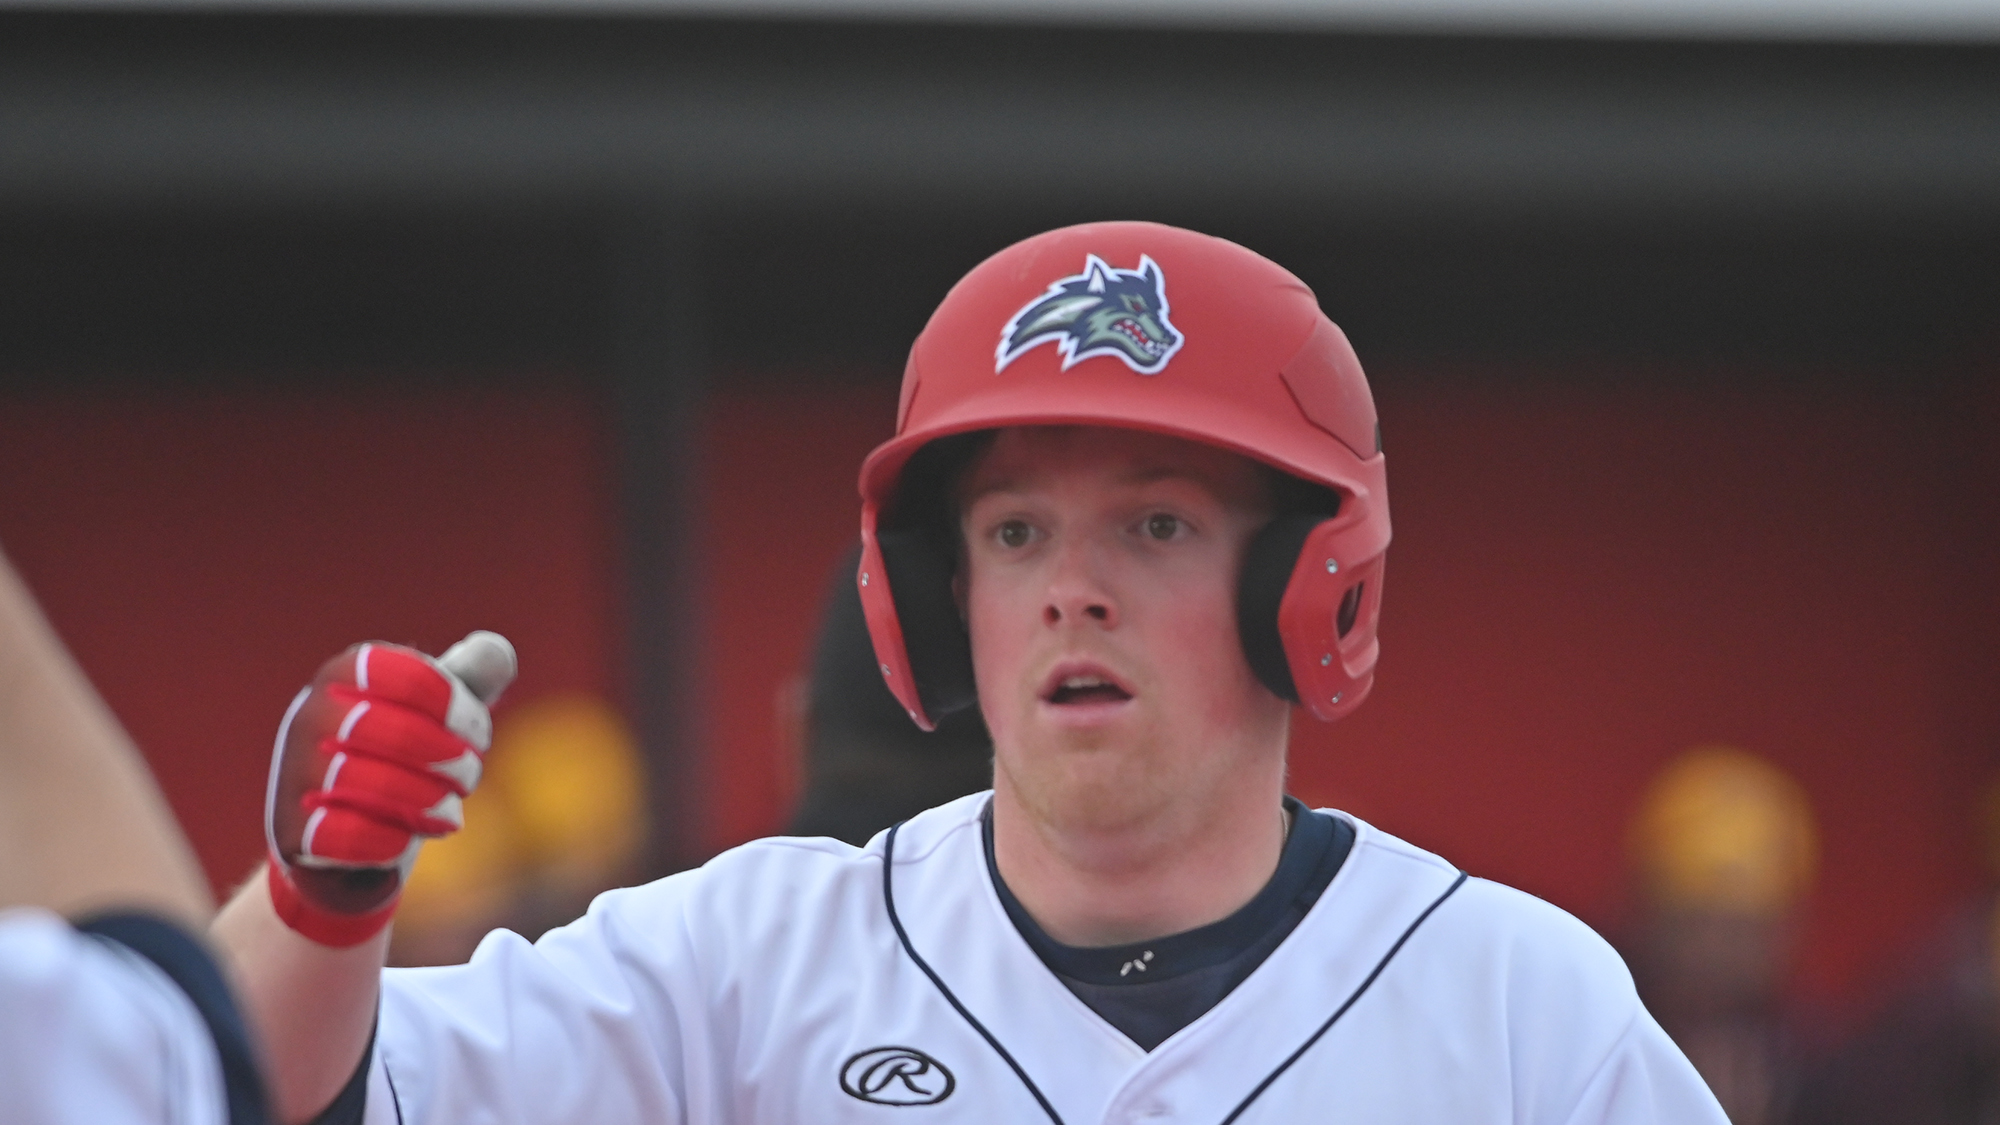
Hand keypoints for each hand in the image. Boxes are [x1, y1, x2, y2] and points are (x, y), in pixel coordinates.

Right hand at [263, 632, 515, 946]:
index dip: (461, 710)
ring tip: (448, 808)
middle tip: (468, 773)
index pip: (415, 679)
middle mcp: (311, 715)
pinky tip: (407, 837)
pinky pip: (356, 836)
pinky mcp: (292, 832)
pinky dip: (396, 840)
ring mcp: (295, 773)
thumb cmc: (400, 758)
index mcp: (346, 673)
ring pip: (380, 786)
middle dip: (456, 760)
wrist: (343, 835)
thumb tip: (496, 650)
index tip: (474, 734)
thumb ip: (472, 678)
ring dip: (433, 801)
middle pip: (403, 734)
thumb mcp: (440, 712)